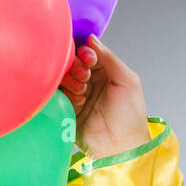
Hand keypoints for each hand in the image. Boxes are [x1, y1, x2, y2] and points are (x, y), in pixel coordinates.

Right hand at [58, 34, 151, 159]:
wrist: (120, 147)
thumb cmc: (130, 116)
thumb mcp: (127, 81)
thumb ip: (110, 58)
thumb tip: (91, 38)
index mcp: (105, 71)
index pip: (87, 52)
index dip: (85, 52)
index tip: (89, 60)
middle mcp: (89, 80)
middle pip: (71, 62)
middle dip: (76, 67)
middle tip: (85, 77)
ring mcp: (75, 94)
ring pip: (62, 76)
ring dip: (71, 81)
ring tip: (83, 93)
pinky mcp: (65, 108)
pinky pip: (55, 94)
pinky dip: (65, 94)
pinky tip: (77, 102)